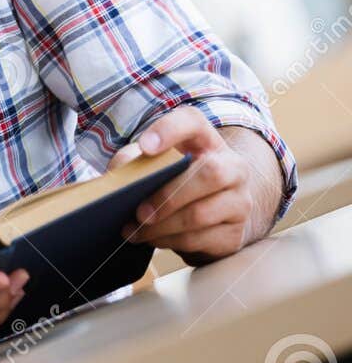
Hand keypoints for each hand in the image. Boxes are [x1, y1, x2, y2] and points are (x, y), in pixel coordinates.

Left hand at [111, 106, 282, 262]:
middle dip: (168, 195)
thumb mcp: (147, 165)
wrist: (201, 219)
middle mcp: (233, 167)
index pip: (194, 121)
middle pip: (210, 173)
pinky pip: (201, 239)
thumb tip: (123, 175)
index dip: (170, 130)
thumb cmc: (168, 182)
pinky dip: (170, 241)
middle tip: (138, 212)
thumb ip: (132, 162)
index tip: (146, 146)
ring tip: (136, 230)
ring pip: (202, 213)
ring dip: (163, 226)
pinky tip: (153, 239)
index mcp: (206, 140)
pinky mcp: (235, 233)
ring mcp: (239, 201)